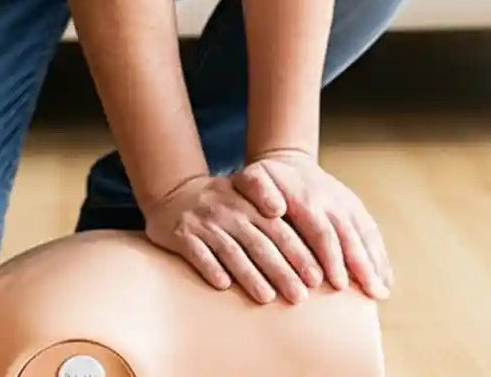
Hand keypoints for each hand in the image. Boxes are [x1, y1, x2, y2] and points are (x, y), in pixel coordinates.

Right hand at [141, 175, 324, 304]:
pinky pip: (197, 253)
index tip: (317, 278)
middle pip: (260, 243)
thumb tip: (316, 256)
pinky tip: (223, 286)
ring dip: (251, 276)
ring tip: (268, 298)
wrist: (172, 192)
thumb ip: (275, 220)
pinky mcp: (181, 234)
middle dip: (282, 271)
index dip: (300, 253)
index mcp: (250, 201)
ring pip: (232, 251)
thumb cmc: (221, 203)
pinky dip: (211, 268)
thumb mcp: (248, 199)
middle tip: (300, 296)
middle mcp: (229, 209)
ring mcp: (205, 222)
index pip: (281, 229)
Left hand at [234, 149, 392, 299]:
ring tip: (380, 293)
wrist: (287, 162)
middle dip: (360, 266)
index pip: (322, 231)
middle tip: (369, 294)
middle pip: (350, 236)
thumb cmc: (264, 181)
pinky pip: (372, 234)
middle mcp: (332, 201)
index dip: (331, 258)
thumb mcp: (252, 178)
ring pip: (366, 236)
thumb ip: (258, 190)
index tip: (338, 285)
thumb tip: (274, 209)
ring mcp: (347, 205)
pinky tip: (385, 281)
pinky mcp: (356, 210)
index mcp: (306, 198)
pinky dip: (380, 257)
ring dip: (375, 264)